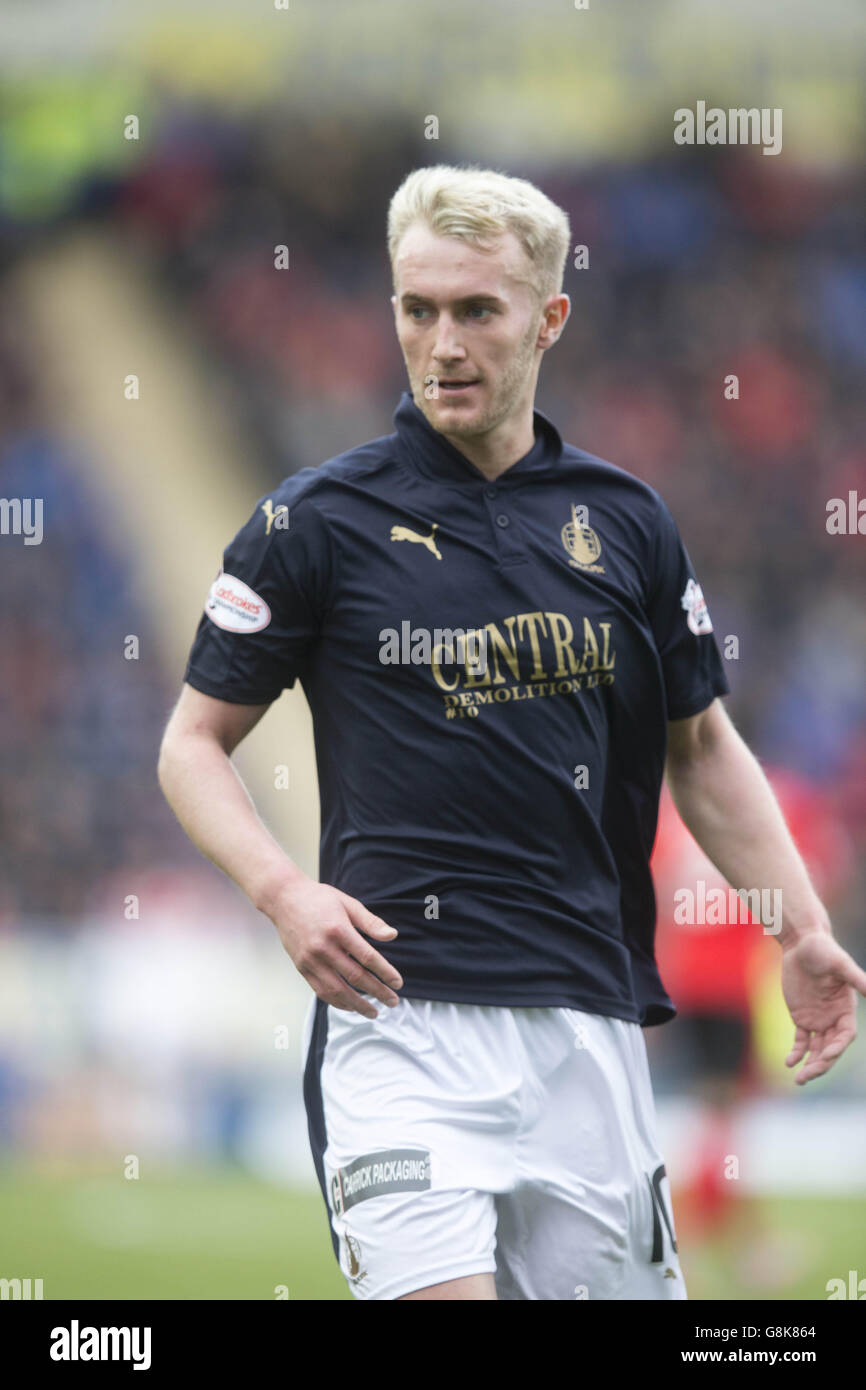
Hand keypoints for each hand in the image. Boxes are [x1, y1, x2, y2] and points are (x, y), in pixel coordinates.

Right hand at [267, 876, 401, 1017]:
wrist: (284, 898)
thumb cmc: (319, 898)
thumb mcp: (348, 903)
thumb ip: (371, 922)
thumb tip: (393, 935)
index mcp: (338, 930)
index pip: (367, 957)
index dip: (385, 972)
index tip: (398, 983)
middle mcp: (323, 947)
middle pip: (355, 977)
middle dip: (377, 992)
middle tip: (393, 1001)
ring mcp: (310, 960)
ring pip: (337, 989)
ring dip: (357, 1004)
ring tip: (373, 1012)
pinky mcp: (301, 967)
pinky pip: (320, 990)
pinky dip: (337, 1002)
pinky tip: (350, 1006)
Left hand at [781, 933, 865, 1083]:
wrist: (801, 944)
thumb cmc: (823, 950)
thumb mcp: (840, 964)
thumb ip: (857, 978)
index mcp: (847, 1009)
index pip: (845, 1036)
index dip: (837, 1047)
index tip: (824, 1055)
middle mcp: (834, 1018)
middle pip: (831, 1048)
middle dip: (821, 1064)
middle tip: (806, 1077)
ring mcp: (818, 1020)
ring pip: (816, 1049)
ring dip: (809, 1064)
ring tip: (799, 1078)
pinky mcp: (801, 1018)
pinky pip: (801, 1040)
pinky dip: (797, 1052)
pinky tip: (789, 1062)